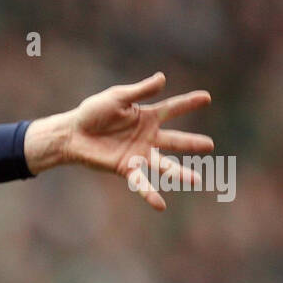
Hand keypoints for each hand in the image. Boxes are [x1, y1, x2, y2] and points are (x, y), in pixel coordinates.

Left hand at [28, 72, 214, 209]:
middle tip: (210, 145)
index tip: (207, 98)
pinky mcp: (125, 168)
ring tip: (197, 180)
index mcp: (146, 117)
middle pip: (173, 140)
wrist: (72, 133)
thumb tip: (163, 77)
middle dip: (191, 143)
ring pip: (163, 165)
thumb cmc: (93, 112)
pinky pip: (140, 183)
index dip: (188, 103)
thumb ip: (140, 91)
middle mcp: (147, 136)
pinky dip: (150, 194)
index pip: (171, 109)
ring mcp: (138, 154)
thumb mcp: (117, 97)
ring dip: (179, 173)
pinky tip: (161, 205)